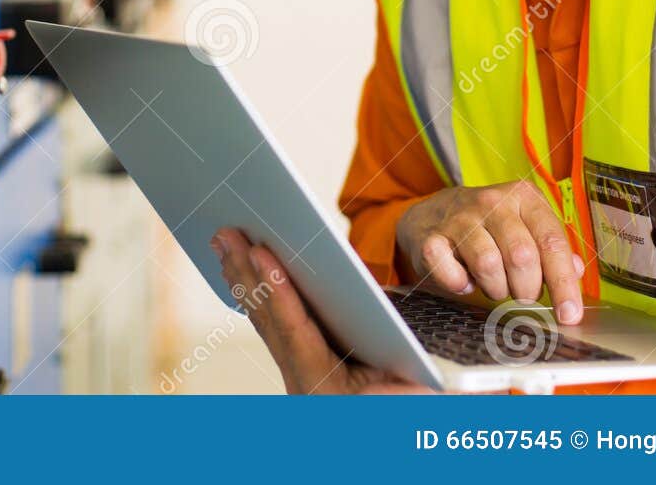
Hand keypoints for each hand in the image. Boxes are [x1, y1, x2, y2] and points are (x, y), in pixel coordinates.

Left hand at [211, 227, 433, 394]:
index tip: (261, 255)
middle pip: (270, 321)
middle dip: (246, 273)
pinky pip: (271, 326)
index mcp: (327, 389)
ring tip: (223, 241)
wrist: (399, 422)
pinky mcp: (299, 366)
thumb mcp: (414, 397)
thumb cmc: (408, 408)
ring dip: (242, 278)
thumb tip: (432, 370)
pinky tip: (240, 271)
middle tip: (225, 233)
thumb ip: (412, 386)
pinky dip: (256, 294)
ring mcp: (297, 376)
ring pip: (264, 321)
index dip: (279, 293)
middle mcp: (304, 385)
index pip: (297, 334)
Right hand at [395, 180, 585, 323]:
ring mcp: (459, 218)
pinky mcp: (431, 237)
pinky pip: (452, 274)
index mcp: (523, 197)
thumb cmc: (490, 226)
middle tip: (522, 294)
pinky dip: (461, 286)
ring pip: (489, 265)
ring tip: (494, 285)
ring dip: (496, 289)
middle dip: (527, 289)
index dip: (564, 283)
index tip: (569, 314)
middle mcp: (492, 201)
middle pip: (522, 256)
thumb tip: (576, 272)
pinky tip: (464, 280)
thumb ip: (552, 248)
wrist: (432, 213)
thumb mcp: (525, 227)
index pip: (552, 241)